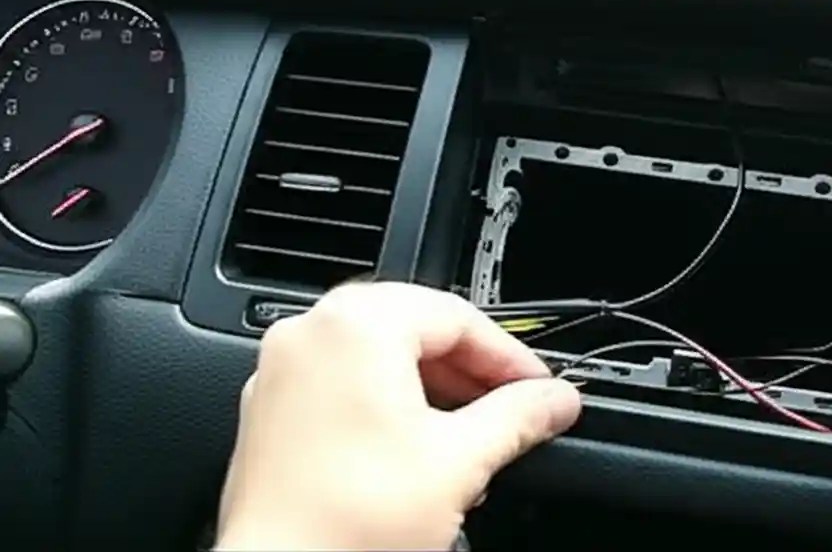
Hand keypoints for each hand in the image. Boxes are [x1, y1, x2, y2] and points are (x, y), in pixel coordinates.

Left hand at [215, 282, 581, 549]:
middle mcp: (310, 335)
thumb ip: (518, 418)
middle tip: (513, 410)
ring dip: (434, 392)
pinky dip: (389, 408)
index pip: (457, 317)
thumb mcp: (459, 461)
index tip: (540, 390)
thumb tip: (554, 400)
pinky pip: (344, 388)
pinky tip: (420, 454)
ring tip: (471, 440)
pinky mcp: (269, 416)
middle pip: (415, 331)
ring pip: (378, 359)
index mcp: (356, 325)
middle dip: (471, 374)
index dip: (509, 356)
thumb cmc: (347, 521)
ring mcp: (281, 374)